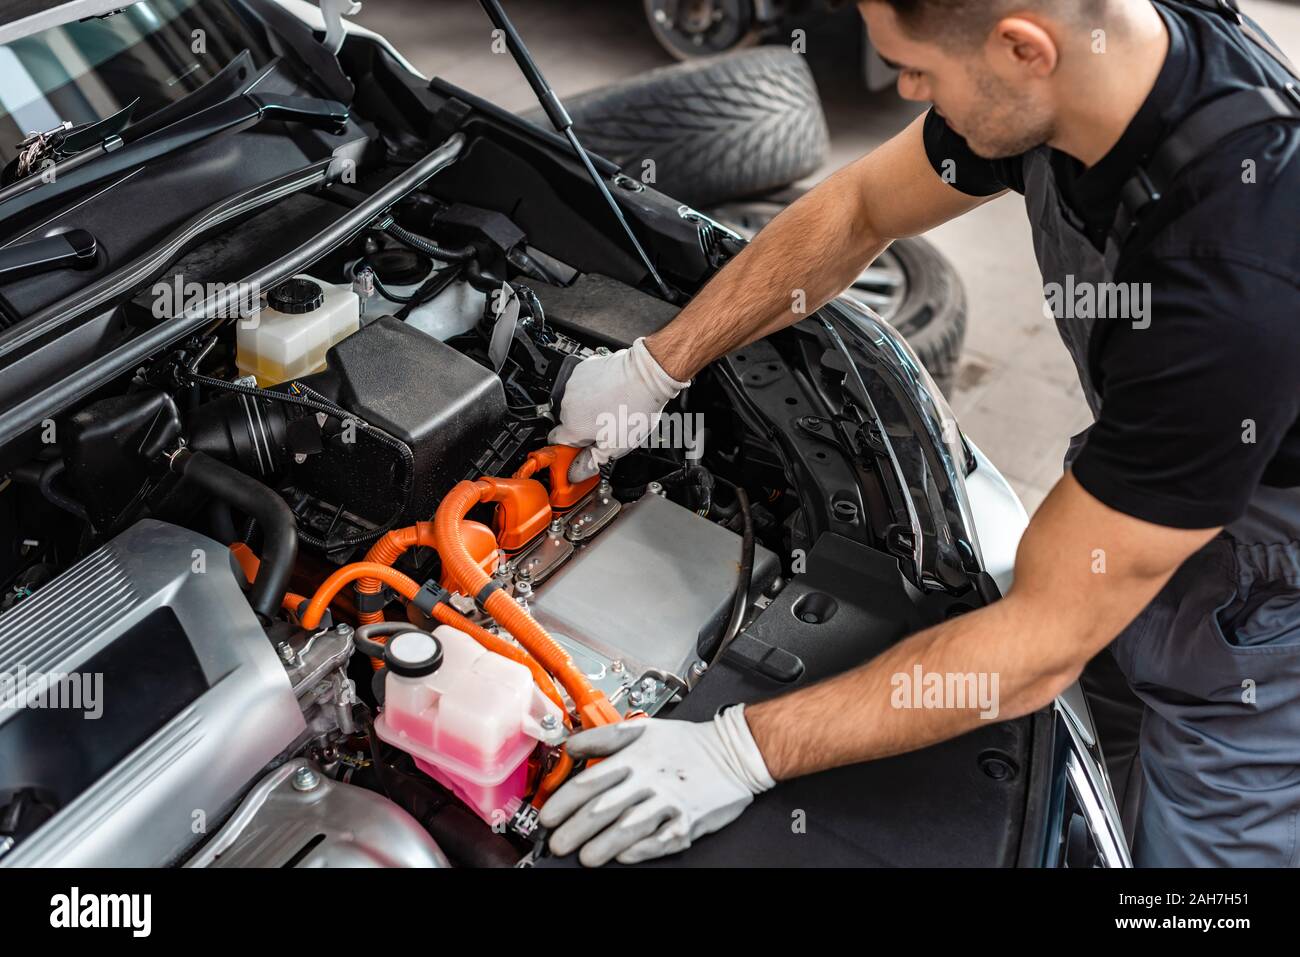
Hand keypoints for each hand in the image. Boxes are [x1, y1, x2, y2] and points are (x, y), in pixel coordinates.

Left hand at [540, 706, 773, 865]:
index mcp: (634, 758)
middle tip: (558, 843)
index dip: (564, 802)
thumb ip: (604, 737)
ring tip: (585, 857)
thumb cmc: (687, 743)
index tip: (548, 816)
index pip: (589, 782)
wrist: (734, 752)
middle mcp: (648, 781)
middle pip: (602, 809)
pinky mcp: (687, 822)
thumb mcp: (643, 728)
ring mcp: (668, 803)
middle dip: (575, 830)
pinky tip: (624, 856)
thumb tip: (571, 744)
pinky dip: (640, 849)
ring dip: (603, 845)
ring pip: (627, 829)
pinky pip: (659, 841)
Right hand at [548, 337, 689, 481]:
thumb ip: (592, 461)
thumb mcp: (616, 446)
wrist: (646, 375)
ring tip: (611, 408)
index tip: (584, 448)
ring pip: (574, 403)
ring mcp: (574, 384)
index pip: (556, 443)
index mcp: (572, 426)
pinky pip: (581, 385)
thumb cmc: (635, 408)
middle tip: (606, 428)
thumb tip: (577, 472)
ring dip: (587, 408)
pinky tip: (609, 393)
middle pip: (567, 422)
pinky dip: (591, 390)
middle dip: (583, 427)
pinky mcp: (582, 368)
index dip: (571, 448)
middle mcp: (568, 404)